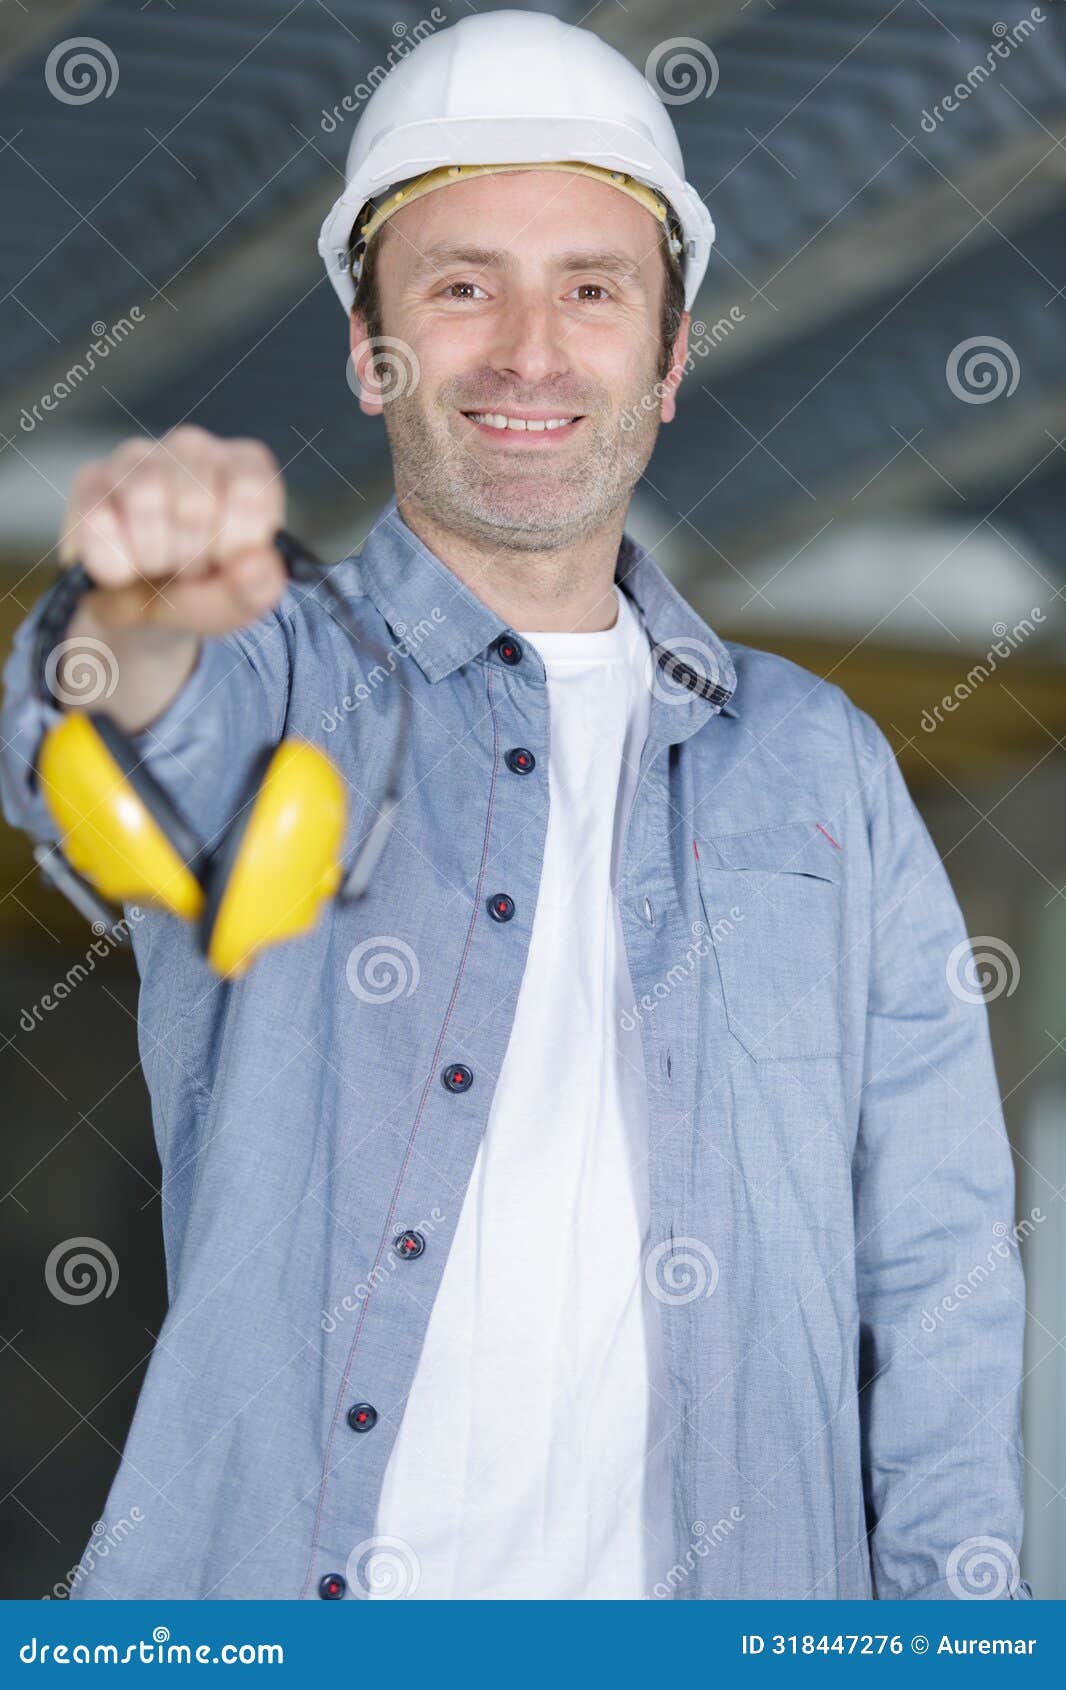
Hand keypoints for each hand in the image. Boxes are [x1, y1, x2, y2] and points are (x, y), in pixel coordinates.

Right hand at [58, 425, 287, 636]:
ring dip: (152, 557)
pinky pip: (97, 520)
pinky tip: (121, 569)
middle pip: (195, 501)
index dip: (233, 547)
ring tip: (157, 567)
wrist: (140, 612)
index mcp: (247, 465)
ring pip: (145, 497)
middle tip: (187, 571)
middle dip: (191, 559)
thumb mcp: (237, 602)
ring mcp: (138, 456)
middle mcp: (195, 446)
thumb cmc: (201, 590)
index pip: (250, 494)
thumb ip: (258, 589)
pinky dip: (111, 564)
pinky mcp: (91, 479)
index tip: (225, 564)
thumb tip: (259, 564)